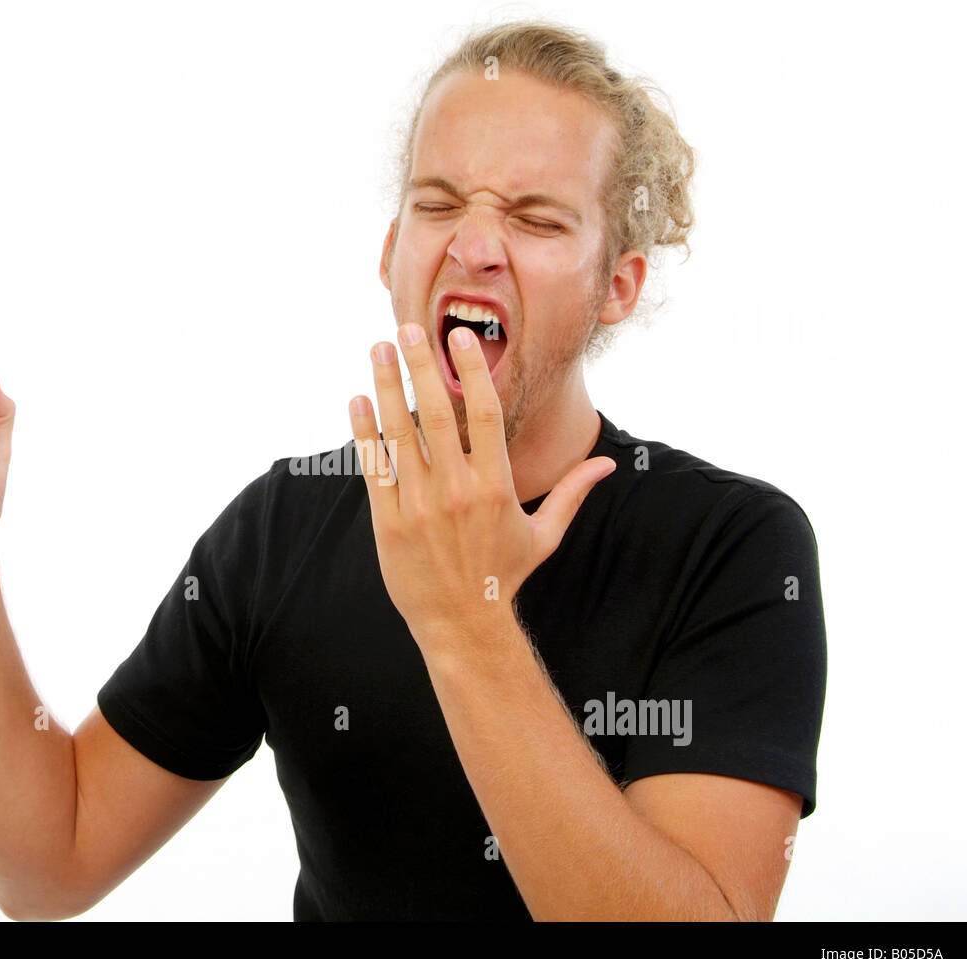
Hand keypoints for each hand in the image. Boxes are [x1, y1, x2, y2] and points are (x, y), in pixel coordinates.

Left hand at [348, 323, 614, 651]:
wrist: (462, 623)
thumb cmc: (504, 575)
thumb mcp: (543, 535)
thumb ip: (573, 493)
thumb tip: (609, 465)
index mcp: (496, 486)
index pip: (486, 414)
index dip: (472, 371)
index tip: (459, 338)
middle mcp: (457, 490)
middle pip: (437, 412)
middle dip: (420, 365)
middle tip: (406, 328)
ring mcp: (419, 505)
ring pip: (400, 433)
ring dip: (386, 386)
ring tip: (377, 349)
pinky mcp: (388, 521)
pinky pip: (374, 467)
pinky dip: (364, 432)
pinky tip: (356, 400)